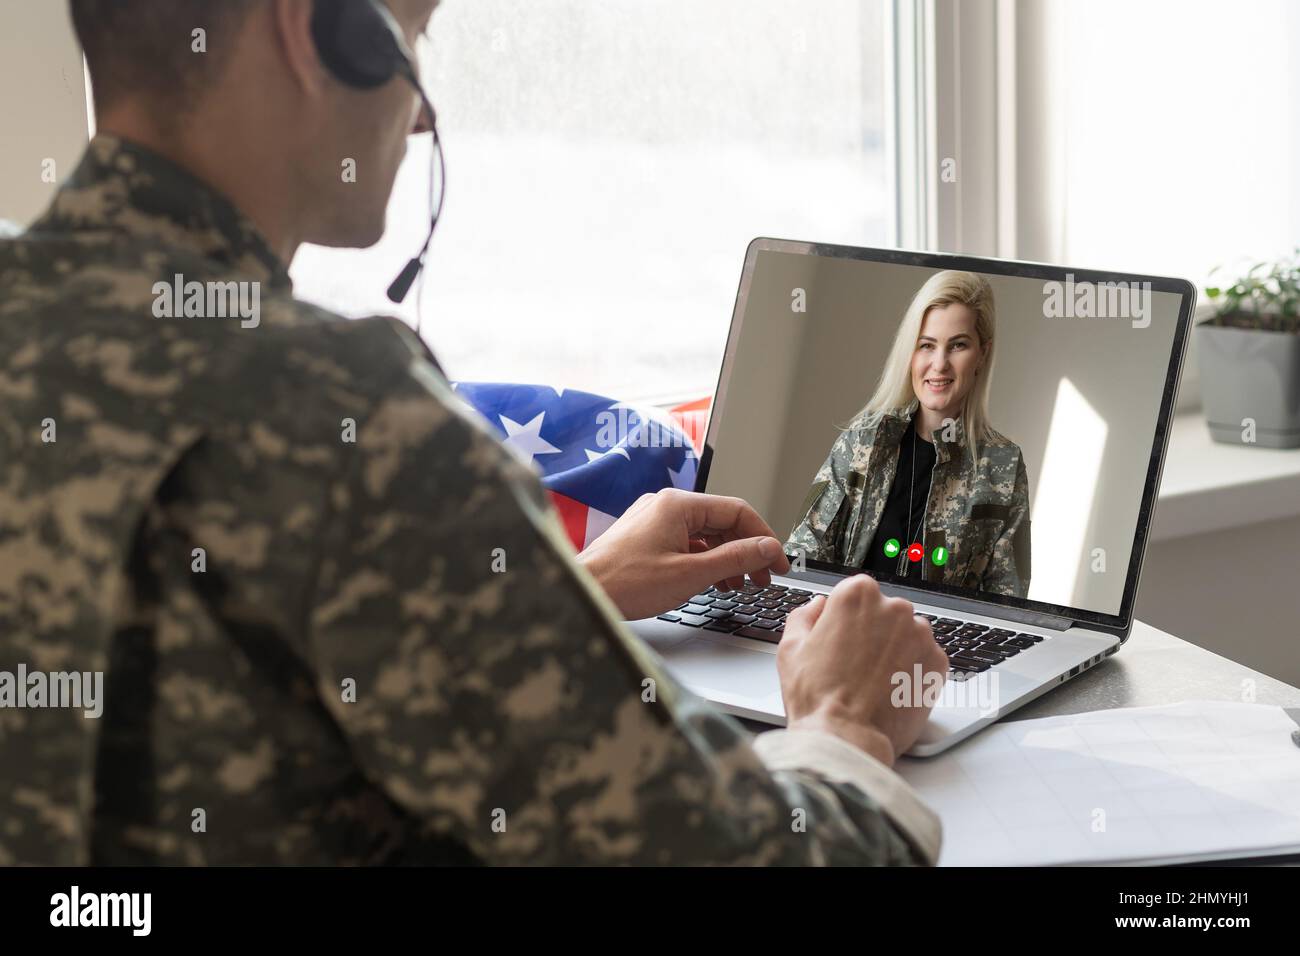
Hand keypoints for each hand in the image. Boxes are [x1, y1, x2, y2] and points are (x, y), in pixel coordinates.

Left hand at [576, 488, 790, 620]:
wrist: (583, 593)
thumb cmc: (625, 583)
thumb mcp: (691, 574)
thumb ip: (735, 559)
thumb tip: (767, 548)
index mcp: (678, 505)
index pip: (737, 512)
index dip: (763, 537)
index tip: (777, 562)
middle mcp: (665, 505)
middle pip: (721, 522)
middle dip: (745, 550)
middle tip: (762, 577)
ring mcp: (654, 519)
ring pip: (704, 533)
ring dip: (725, 558)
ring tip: (738, 584)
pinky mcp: (645, 535)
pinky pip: (685, 542)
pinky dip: (703, 560)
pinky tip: (710, 581)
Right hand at [777, 574, 947, 765]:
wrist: (846, 738)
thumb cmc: (817, 697)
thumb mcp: (791, 647)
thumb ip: (805, 615)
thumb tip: (818, 606)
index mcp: (857, 595)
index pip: (856, 593)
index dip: (845, 618)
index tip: (841, 638)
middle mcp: (894, 607)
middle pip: (884, 613)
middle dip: (873, 634)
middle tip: (854, 665)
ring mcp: (920, 635)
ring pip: (907, 635)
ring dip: (895, 651)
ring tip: (873, 681)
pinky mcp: (938, 662)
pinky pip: (925, 659)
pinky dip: (912, 671)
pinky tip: (890, 689)